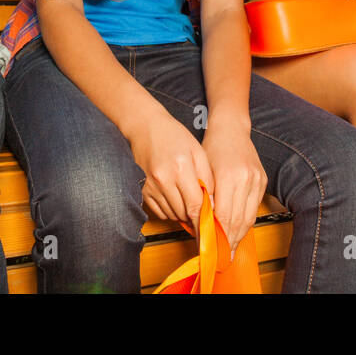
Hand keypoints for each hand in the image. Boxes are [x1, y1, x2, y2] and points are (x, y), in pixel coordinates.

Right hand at [130, 112, 213, 228]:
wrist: (145, 127)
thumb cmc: (174, 136)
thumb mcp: (198, 151)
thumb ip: (207, 178)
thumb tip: (213, 204)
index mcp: (181, 168)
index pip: (196, 205)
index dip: (205, 220)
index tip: (213, 227)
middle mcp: (163, 180)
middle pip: (184, 213)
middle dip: (196, 216)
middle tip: (204, 212)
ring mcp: (150, 186)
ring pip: (173, 215)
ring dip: (184, 214)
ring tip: (190, 200)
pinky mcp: (142, 191)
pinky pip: (160, 212)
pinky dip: (171, 211)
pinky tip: (176, 198)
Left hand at [202, 121, 265, 255]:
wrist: (231, 129)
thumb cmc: (211, 148)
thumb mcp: (203, 171)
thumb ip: (204, 198)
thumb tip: (201, 226)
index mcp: (228, 176)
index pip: (223, 216)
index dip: (216, 236)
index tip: (208, 248)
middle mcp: (246, 179)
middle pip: (238, 220)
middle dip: (228, 241)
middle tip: (220, 256)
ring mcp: (257, 180)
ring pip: (248, 218)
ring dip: (238, 236)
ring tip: (229, 249)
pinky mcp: (263, 181)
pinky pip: (253, 209)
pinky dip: (245, 223)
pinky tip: (237, 231)